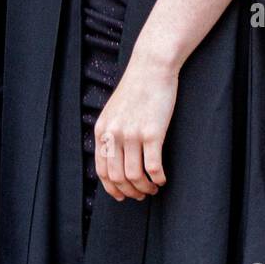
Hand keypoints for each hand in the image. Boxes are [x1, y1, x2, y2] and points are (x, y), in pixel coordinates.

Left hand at [92, 46, 177, 201]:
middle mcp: (114, 134)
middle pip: (118, 177)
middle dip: (129, 192)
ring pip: (135, 176)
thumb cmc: (136, 88)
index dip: (112, 188)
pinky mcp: (152, 132)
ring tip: (153, 188)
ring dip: (145, 188)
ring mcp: (132, 134)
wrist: (151, 67)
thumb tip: (112, 158)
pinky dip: (158, 178)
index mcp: (102, 130)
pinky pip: (153, 166)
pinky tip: (163, 178)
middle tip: (140, 195)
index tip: (122, 195)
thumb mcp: (113, 110)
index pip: (102, 170)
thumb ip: (110, 132)